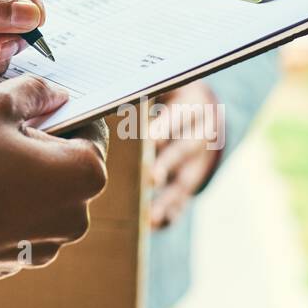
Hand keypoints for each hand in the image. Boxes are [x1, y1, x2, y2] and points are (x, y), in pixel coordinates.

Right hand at [0, 75, 107, 283]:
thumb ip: (31, 92)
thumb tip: (52, 94)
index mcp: (83, 175)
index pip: (91, 129)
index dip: (61, 111)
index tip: (36, 105)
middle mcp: (75, 217)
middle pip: (64, 165)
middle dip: (36, 146)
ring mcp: (45, 246)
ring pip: (39, 195)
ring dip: (17, 176)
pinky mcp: (15, 262)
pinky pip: (16, 222)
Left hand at [148, 80, 225, 228]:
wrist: (201, 105)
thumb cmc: (165, 92)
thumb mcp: (161, 84)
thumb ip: (140, 89)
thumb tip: (106, 93)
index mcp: (191, 103)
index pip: (181, 114)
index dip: (165, 127)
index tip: (149, 139)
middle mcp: (200, 132)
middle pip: (184, 149)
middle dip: (166, 164)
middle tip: (150, 178)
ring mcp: (199, 159)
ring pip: (186, 179)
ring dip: (169, 198)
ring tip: (152, 216)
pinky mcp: (194, 177)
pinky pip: (185, 197)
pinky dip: (172, 211)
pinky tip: (156, 223)